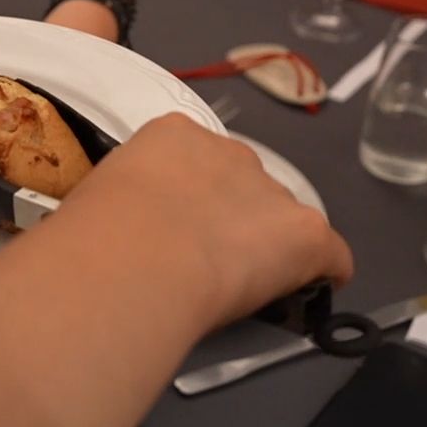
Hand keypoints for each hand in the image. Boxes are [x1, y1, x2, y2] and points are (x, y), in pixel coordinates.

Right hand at [58, 114, 353, 322]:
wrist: (133, 259)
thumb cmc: (96, 234)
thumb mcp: (99, 201)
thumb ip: (126, 205)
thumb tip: (126, 233)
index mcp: (172, 135)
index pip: (194, 163)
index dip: (189, 200)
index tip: (174, 230)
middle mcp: (228, 152)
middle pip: (244, 186)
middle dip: (231, 219)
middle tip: (202, 262)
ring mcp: (271, 192)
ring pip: (281, 220)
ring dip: (267, 244)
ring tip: (242, 285)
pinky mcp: (307, 234)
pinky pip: (329, 254)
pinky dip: (324, 271)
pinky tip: (314, 290)